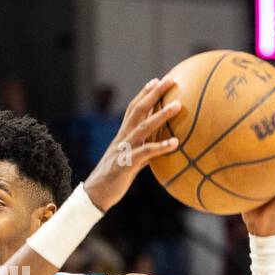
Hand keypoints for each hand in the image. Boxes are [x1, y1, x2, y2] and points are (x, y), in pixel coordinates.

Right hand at [81, 78, 183, 211]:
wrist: (96, 194)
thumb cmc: (115, 177)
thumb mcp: (131, 159)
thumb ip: (145, 149)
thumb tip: (162, 146)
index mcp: (123, 135)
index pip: (133, 109)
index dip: (144, 93)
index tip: (157, 80)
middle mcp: (123, 138)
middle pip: (138, 110)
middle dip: (154, 94)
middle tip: (170, 80)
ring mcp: (124, 150)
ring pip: (143, 128)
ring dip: (161, 115)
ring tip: (178, 105)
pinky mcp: (126, 164)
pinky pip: (145, 153)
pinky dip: (160, 147)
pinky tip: (175, 143)